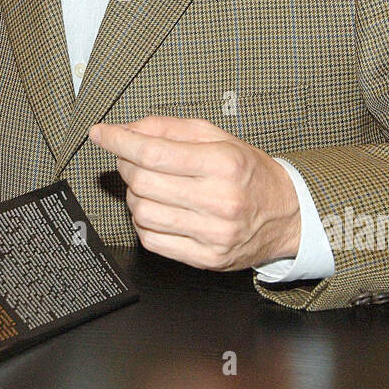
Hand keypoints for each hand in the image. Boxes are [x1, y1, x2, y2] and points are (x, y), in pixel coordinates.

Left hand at [88, 114, 300, 270]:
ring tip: (149, 187)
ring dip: (134, 196)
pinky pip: (152, 241)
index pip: (154, 152)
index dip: (120, 141)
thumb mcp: (217, 137)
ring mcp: (213, 234)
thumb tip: (127, 129)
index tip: (101, 134)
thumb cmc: (248, 172)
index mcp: (224, 163)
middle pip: (143, 182)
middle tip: (131, 159)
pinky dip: (144, 223)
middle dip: (127, 166)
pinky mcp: (207, 259)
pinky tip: (159, 211)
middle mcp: (220, 200)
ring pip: (142, 213)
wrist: (287, 214)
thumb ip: (170, 128)